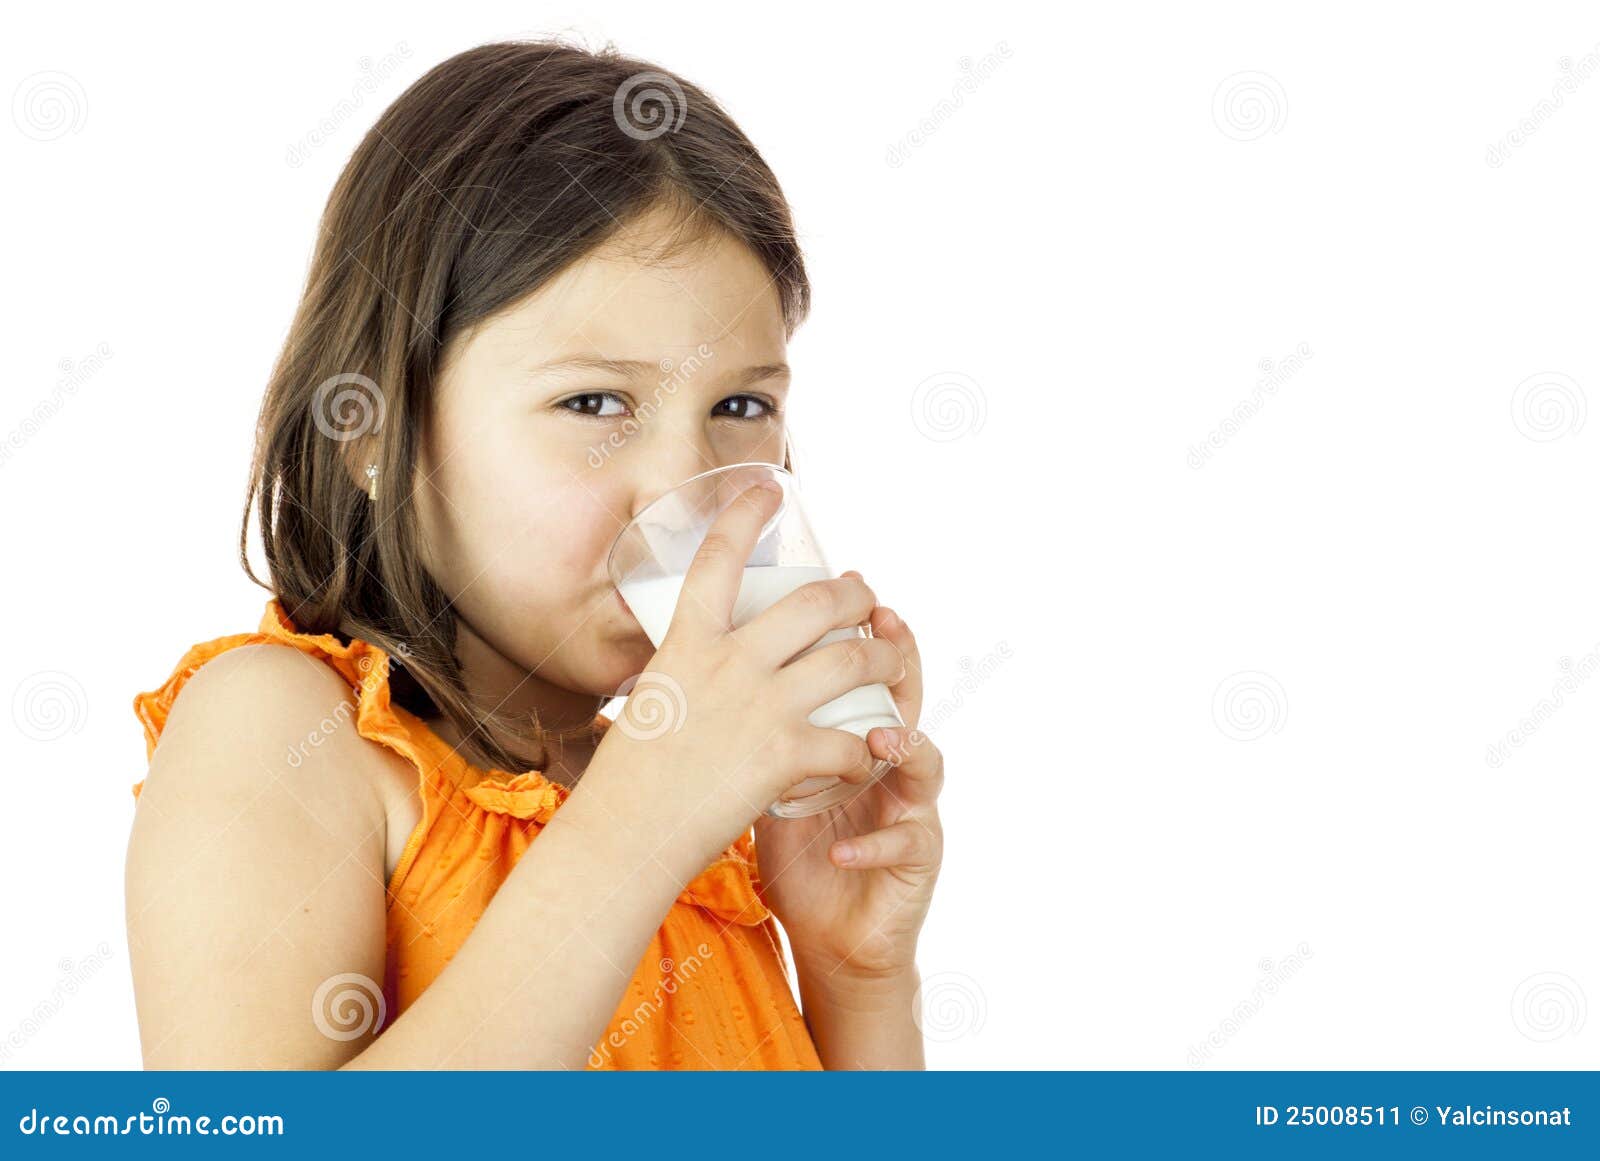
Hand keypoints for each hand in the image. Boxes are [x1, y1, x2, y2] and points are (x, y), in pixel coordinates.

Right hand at [586, 484, 906, 873]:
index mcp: (687, 644)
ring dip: (883, 659)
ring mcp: (759, 707)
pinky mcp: (784, 756)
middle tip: (865, 597)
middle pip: (812, 605)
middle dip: (852, 595)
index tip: (770, 488)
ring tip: (892, 661)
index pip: (718, 558)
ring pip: (850, 661)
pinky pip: (850, 740)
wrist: (624, 838)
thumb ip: (678, 675)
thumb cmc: (627, 781)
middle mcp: (728, 664)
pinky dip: (866, 747)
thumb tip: (686, 662)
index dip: (746, 516)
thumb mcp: (646, 703)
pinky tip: (866, 753)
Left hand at [754, 585, 943, 982]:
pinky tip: (841, 850)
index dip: (870, 628)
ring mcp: (912, 810)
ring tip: (881, 736)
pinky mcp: (916, 860)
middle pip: (911, 698)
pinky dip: (872, 845)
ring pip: (925, 764)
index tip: (852, 583)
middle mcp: (894, 765)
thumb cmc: (803, 854)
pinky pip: (903, 844)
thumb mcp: (775, 783)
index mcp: (858, 737)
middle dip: (899, 661)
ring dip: (903, 745)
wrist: (832, 934)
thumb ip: (760, 731)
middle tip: (880, 628)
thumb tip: (701, 670)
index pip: (871, 670)